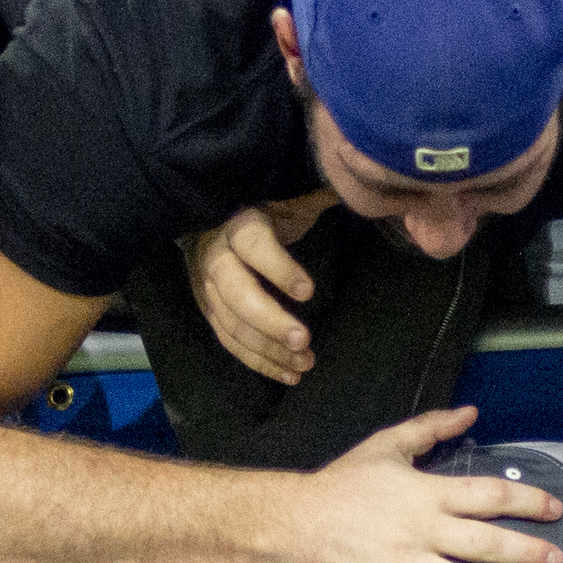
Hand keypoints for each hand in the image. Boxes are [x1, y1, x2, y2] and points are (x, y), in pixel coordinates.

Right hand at [186, 193, 333, 382]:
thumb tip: (356, 188)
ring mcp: (207, 289)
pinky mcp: (208, 312)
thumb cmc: (262, 210)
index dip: (279, 268)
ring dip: (268, 350)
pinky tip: (288, 374)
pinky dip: (258, 362)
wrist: (206, 222)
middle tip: (304, 341)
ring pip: (233, 325)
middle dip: (270, 322)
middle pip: (238, 295)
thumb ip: (316, 196)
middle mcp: (217, 258)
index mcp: (239, 225)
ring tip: (304, 364)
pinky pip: (229, 342)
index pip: (255, 245)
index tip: (308, 291)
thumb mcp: (286, 198)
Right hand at [280, 405, 562, 562]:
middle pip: (485, 542)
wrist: (294, 520)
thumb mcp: (387, 445)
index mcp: (427, 493)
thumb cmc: (342, 482)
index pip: (488, 495)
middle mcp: (422, 530)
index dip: (526, 500)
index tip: (555, 510)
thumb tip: (470, 412)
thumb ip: (431, 428)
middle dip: (526, 554)